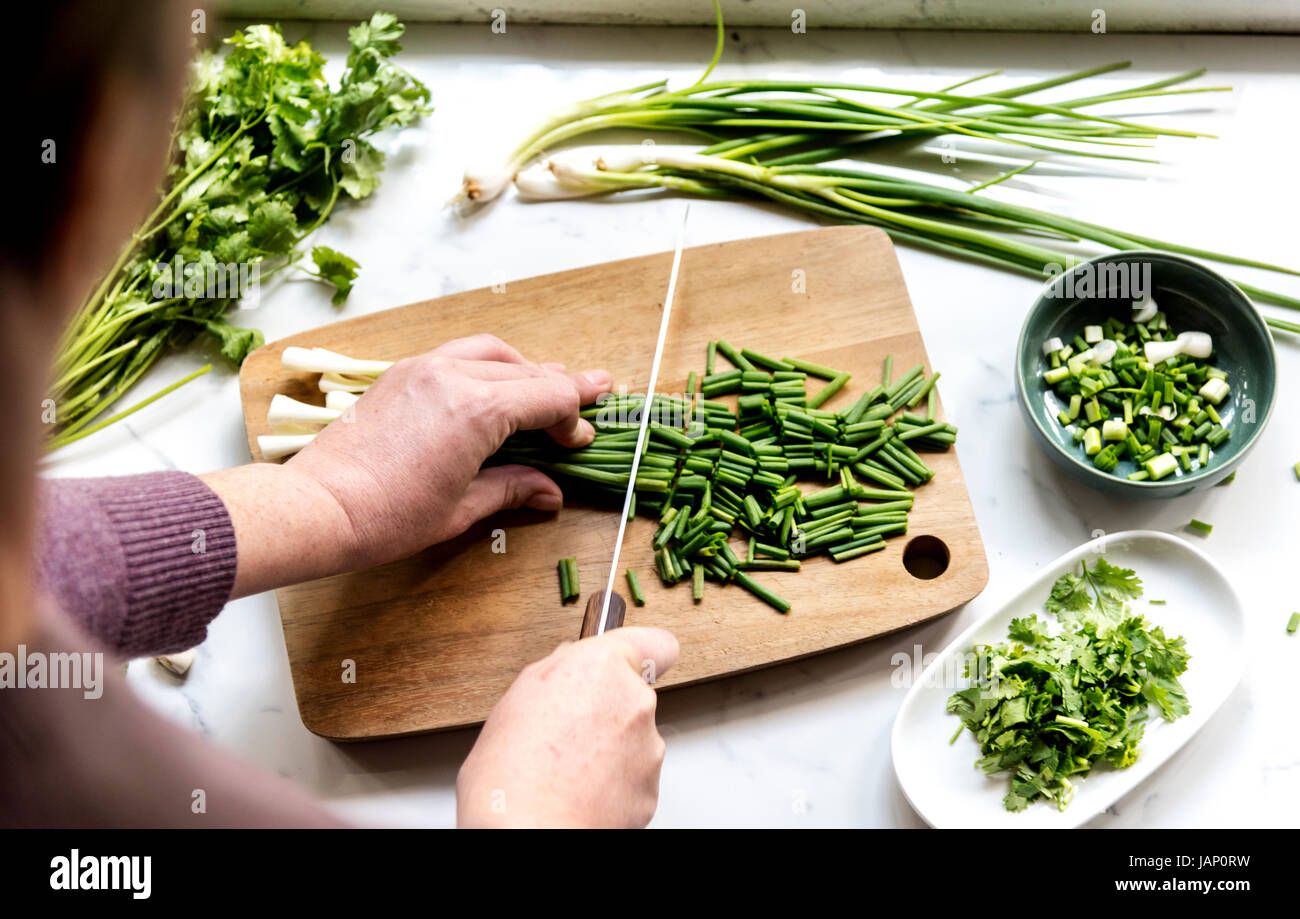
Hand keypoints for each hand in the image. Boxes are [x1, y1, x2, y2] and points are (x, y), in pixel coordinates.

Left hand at [205, 334, 610, 596]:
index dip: (574, 417)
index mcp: (478, 410)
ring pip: (492, 353)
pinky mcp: (401, 373)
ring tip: (542, 387)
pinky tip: (492, 387)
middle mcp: (454, 376)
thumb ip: (512, 489)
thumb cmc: (389, 516)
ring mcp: (424, 368)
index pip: (548, 398)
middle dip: (559, 389)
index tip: (583, 437)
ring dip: (524, 368)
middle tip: (586, 399)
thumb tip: (550, 492)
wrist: (318, 507)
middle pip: (527, 372)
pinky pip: (458, 355)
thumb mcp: (462, 508)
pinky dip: (487, 365)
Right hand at [457, 627, 678, 827]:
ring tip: (567, 769)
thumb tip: (568, 667)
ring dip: (609, 749)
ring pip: (633, 738)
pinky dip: (614, 783)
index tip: (629, 662)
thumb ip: (555, 674)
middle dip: (606, 710)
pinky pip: (634, 776)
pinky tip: (580, 791)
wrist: (528, 835)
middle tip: (566, 732)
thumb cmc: (511, 776)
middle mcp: (635, 702)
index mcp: (602, 667)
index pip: (656, 644)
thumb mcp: (516, 700)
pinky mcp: (650, 789)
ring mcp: (648, 748)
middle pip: (633, 695)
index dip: (642, 653)